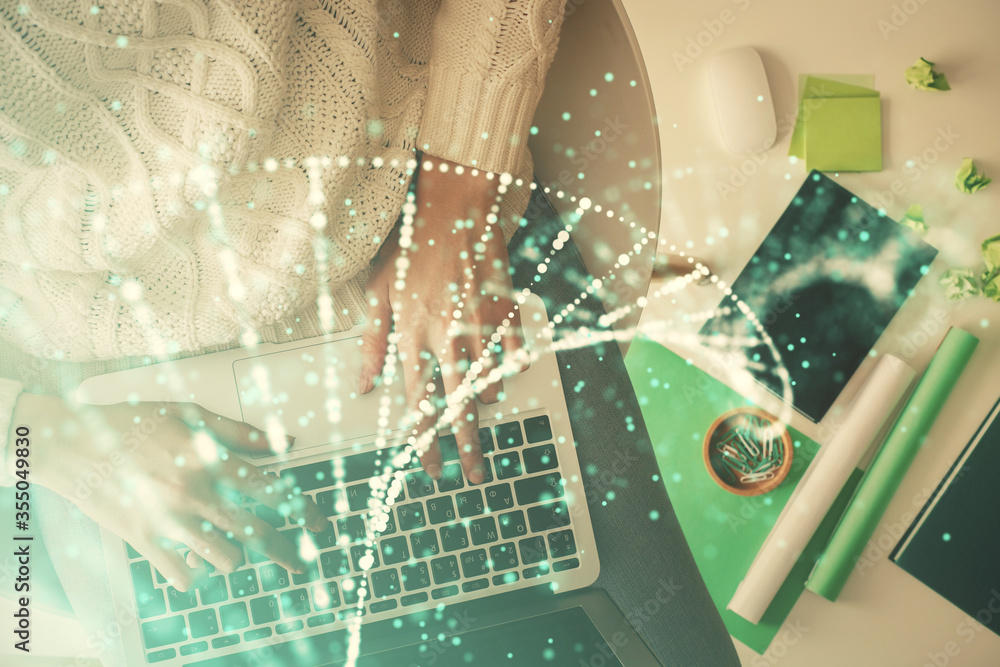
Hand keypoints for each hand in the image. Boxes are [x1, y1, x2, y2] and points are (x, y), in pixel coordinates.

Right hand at [16, 394, 328, 589]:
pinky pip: (184, 575)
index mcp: (210, 460)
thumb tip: (283, 442)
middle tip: (300, 562)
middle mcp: (195, 494)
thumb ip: (239, 432)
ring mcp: (169, 521)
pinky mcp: (144, 541)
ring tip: (231, 545)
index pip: (272, 491)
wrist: (72, 442)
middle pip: (258, 534)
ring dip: (234, 555)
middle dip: (286, 552)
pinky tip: (194, 557)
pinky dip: (194, 571)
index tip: (318, 522)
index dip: (303, 509)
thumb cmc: (133, 422)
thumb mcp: (190, 414)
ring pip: (226, 559)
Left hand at [359, 154, 527, 482]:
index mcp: (412, 333)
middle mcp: (446, 335)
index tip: (432, 466)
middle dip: (465, 446)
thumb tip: (362, 385)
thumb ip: (372, 342)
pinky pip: (512, 353)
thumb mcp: (379, 292)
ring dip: (484, 400)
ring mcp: (479, 325)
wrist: (455, 206)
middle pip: (457, 404)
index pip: (418, 402)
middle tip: (472, 474)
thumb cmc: (411, 246)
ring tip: (482, 411)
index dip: (425, 440)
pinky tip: (506, 370)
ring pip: (487, 382)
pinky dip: (510, 366)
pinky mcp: (505, 311)